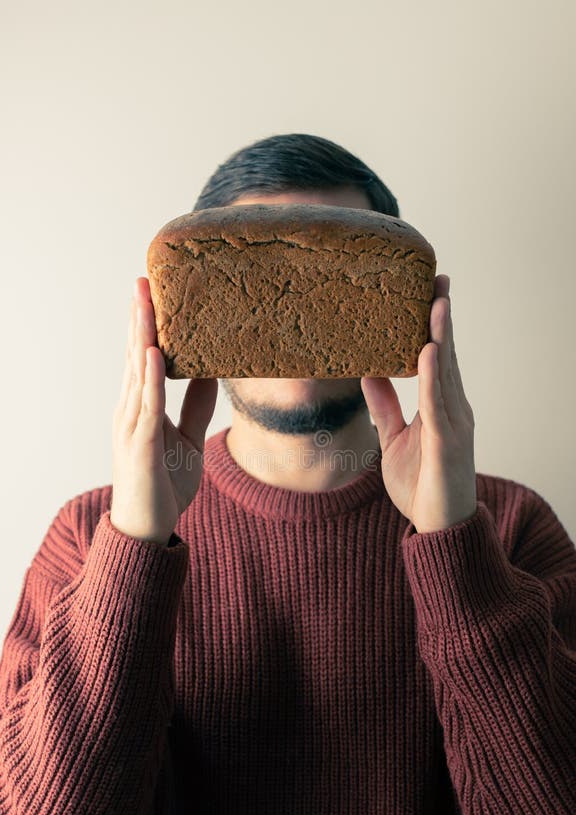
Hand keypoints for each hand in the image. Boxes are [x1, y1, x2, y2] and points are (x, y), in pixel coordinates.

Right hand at [110, 277, 217, 544]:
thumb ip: (195, 406)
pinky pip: (148, 406)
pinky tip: (156, 353)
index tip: (154, 292)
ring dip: (142, 337)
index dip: (148, 326)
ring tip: (146, 302)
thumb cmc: (163, 485)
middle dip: (140, 318)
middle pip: (136, 356)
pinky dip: (152, 378)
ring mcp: (132, 426)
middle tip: (143, 280)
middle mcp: (131, 410)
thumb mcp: (187, 438)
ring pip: (138, 373)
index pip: (144, 358)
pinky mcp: (139, 446)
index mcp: (141, 407)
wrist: (148, 528)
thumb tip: (212, 373)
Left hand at [360, 274, 476, 533]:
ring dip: (441, 337)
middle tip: (439, 279)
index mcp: (441, 406)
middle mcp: (453, 409)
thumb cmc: (421, 485)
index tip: (430, 291)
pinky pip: (437, 405)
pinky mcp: (447, 444)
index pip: (438, 357)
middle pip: (446, 356)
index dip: (436, 325)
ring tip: (436, 302)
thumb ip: (385, 407)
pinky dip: (431, 377)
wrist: (438, 528)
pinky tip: (425, 352)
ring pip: (446, 373)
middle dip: (442, 318)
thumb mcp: (394, 438)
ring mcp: (454, 425)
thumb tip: (368, 373)